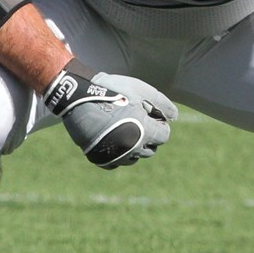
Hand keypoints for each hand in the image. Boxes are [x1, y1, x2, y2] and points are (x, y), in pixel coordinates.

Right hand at [43, 63, 177, 167]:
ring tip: (124, 128)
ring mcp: (116, 155)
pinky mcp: (100, 158)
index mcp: (146, 132)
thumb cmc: (114, 91)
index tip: (149, 114)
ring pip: (134, 158)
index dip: (159, 123)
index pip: (164, 136)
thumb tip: (174, 117)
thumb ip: (162, 104)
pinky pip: (116, 162)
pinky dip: (117, 154)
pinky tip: (112, 139)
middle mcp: (133, 148)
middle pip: (150, 149)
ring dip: (134, 146)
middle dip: (149, 136)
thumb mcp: (142, 90)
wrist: (79, 97)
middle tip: (137, 119)